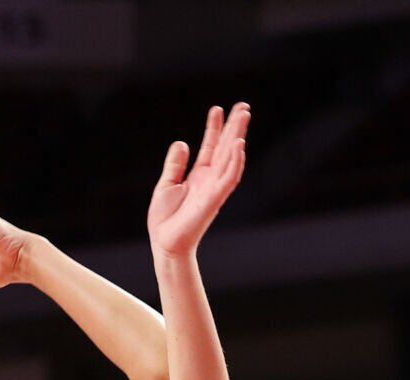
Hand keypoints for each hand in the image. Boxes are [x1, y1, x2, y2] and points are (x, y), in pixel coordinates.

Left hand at [147, 103, 250, 257]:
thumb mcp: (167, 184)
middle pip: (226, 147)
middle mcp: (210, 179)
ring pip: (231, 158)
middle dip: (234, 127)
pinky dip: (235, 162)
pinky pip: (229, 178)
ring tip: (243, 117)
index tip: (217, 109)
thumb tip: (182, 142)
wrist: (165, 243)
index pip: (211, 146)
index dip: (214, 127)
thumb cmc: (165, 219)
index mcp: (199, 175)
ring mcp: (214, 188)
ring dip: (238, 137)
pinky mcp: (215, 199)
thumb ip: (175, 164)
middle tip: (243, 106)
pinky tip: (239, 145)